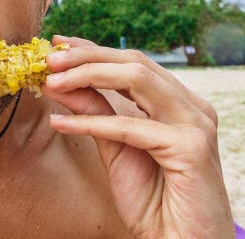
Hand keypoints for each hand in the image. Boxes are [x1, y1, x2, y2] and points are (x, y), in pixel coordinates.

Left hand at [43, 36, 232, 238]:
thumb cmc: (154, 201)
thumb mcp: (116, 148)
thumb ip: (95, 112)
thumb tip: (58, 81)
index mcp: (180, 102)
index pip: (133, 62)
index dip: (93, 49)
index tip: (57, 43)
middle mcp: (193, 106)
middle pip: (135, 62)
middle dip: (87, 56)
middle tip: (48, 58)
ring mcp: (195, 124)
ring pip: (136, 79)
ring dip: (87, 75)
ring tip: (51, 81)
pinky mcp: (190, 148)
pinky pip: (129, 127)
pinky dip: (90, 124)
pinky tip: (59, 124)